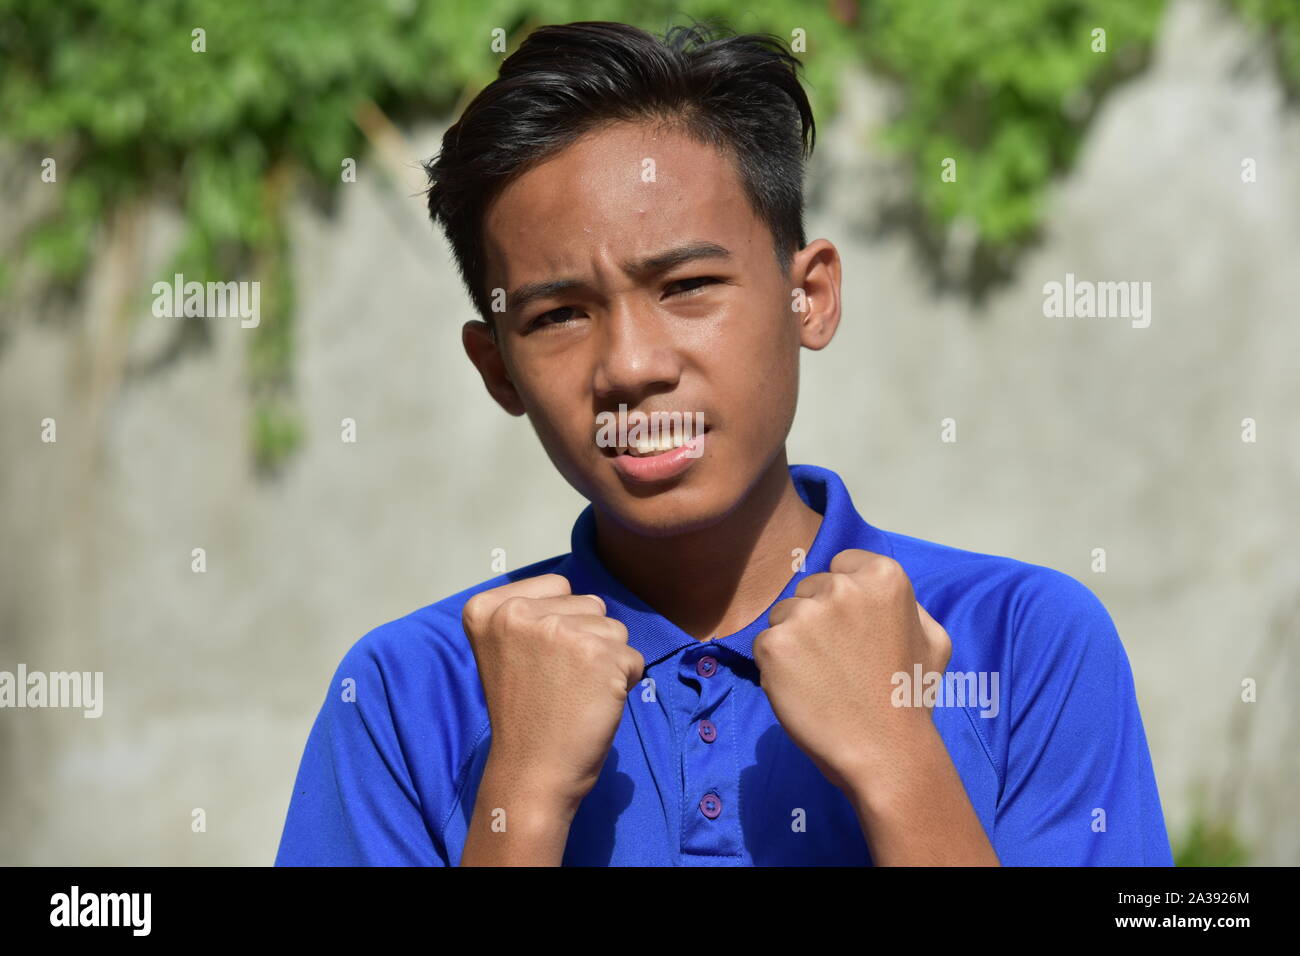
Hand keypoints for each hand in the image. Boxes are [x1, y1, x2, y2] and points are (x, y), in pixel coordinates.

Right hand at [461, 573, 644, 812]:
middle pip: (589, 603)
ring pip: (615, 628)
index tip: (538, 661)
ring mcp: (559, 631)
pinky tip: (594, 704)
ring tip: (576, 692)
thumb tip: (585, 597)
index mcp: (487, 609)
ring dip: (607, 660)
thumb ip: (533, 613)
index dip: (560, 623)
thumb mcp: (506, 649)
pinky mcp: (597, 655)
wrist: (531, 771)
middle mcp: (518, 613)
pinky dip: (624, 682)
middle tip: (559, 681)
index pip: (558, 585)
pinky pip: (633, 657)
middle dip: (586, 639)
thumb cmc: (524, 713)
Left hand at [752, 549, 951, 794]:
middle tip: (839, 661)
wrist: (886, 752)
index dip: (844, 598)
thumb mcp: (933, 640)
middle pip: (809, 589)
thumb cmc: (910, 698)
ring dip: (794, 641)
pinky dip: (776, 667)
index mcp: (884, 576)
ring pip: (783, 615)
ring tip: (821, 678)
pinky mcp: (775, 644)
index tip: (853, 629)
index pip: (842, 564)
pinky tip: (802, 689)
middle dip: (817, 618)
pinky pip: (764, 644)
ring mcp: (805, 615)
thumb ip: (907, 605)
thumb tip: (876, 590)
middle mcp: (842, 587)